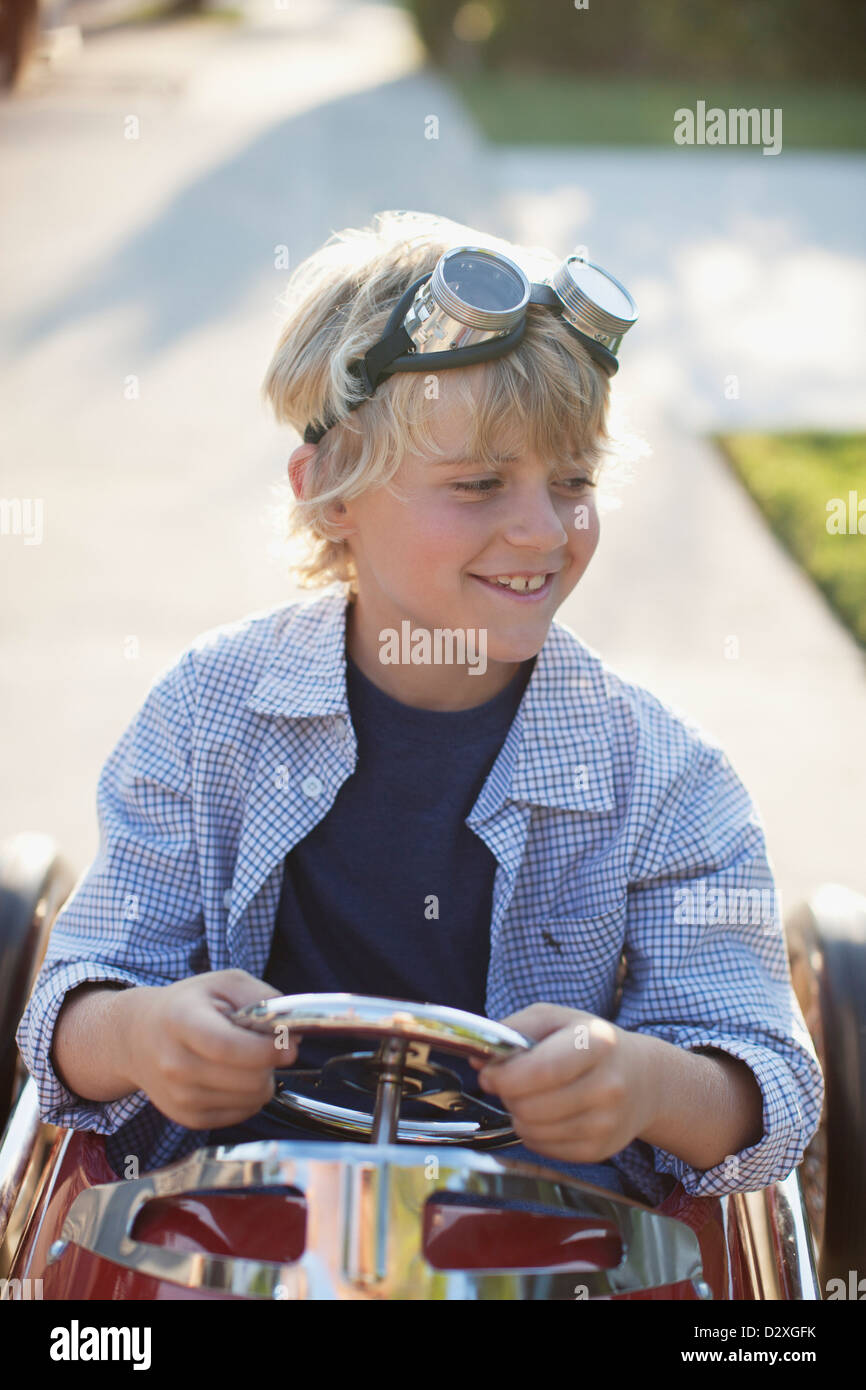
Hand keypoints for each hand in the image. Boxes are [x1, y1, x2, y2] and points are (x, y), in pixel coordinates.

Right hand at [118, 970, 297, 1129]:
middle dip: (271, 1063)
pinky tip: (234, 1076)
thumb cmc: (187, 1006)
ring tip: (246, 1059)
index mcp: (181, 1022)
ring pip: (251, 1100)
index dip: (267, 1049)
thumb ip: (262, 999)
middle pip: (248, 1080)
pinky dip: (249, 1096)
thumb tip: (291, 1033)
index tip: (288, 1044)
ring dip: (262, 1079)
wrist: (138, 1038)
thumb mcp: (224, 982)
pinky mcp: (188, 1119)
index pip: (228, 1047)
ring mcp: (180, 1097)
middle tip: (267, 1046)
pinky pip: (242, 1114)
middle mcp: (175, 1065)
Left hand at [473, 1003, 658, 1163]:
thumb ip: (514, 1030)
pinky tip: (545, 1114)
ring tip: (530, 1096)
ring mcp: (606, 1122)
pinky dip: (533, 1133)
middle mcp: (608, 1086)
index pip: (542, 1070)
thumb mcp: (556, 1018)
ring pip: (533, 1131)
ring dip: (518, 1114)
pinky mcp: (599, 1150)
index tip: (489, 1073)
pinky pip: (544, 1148)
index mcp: (597, 1043)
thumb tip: (479, 1058)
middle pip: (532, 1105)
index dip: (505, 1076)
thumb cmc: (590, 1043)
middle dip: (508, 1095)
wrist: (644, 1079)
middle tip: (510, 1083)